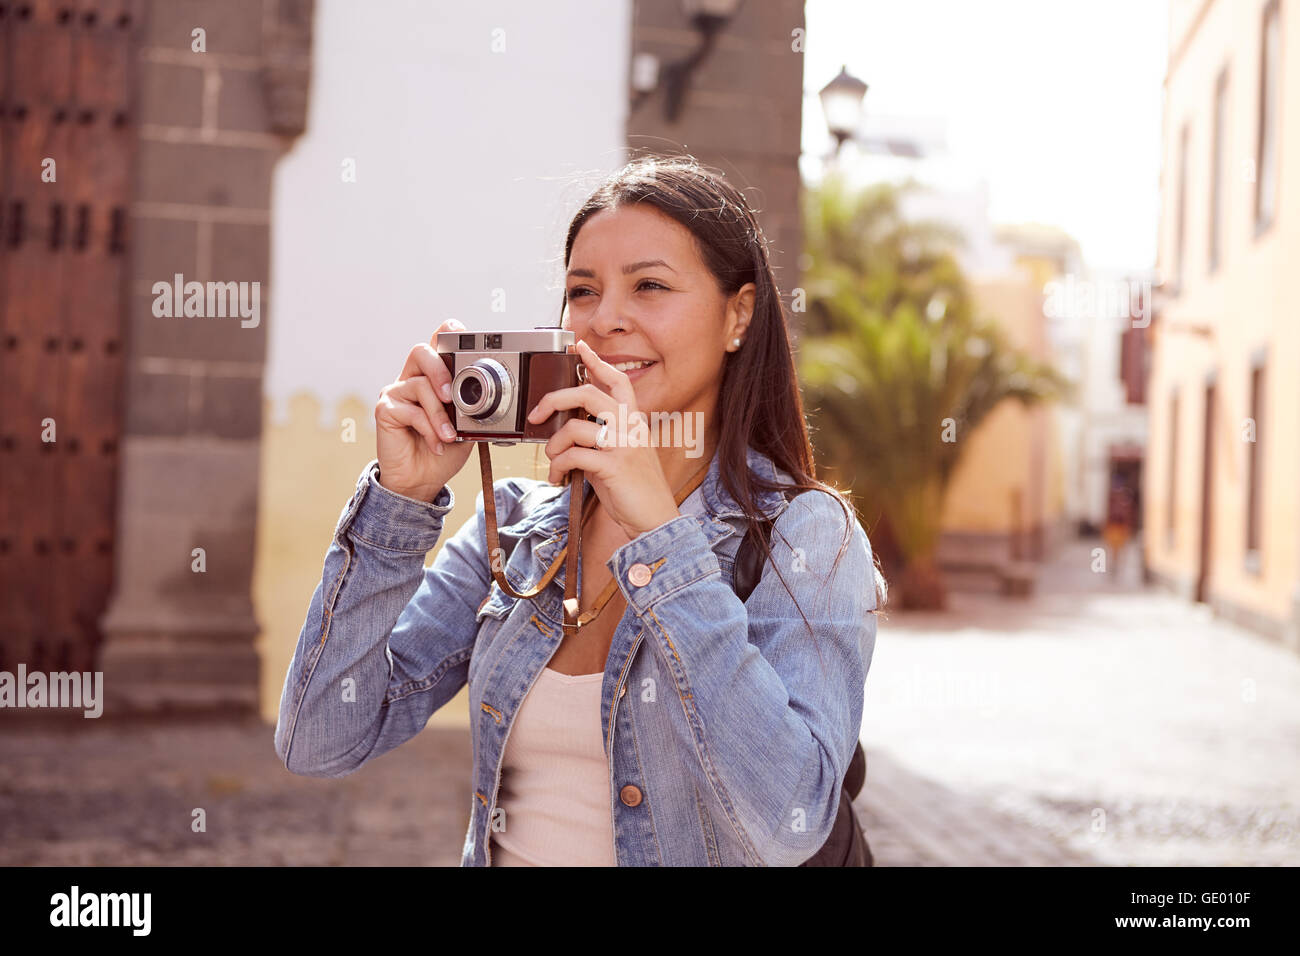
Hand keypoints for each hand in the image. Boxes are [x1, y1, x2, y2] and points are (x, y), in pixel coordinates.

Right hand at [374, 320, 475, 500]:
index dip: (448, 333)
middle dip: (440, 369)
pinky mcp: (385, 409)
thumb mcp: (466, 426)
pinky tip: (436, 443)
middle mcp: (411, 378)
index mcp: (432, 376)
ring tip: (449, 435)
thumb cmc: (443, 449)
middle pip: (421, 350)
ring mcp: (396, 392)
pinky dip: (429, 429)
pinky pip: (411, 411)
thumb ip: (471, 406)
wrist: (422, 480)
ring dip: (440, 415)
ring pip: (420, 386)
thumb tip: (484, 397)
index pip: (437, 342)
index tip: (462, 336)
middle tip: (451, 395)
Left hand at [526, 340, 680, 538]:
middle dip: (554, 399)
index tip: (580, 347)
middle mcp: (631, 427)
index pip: (618, 381)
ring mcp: (623, 445)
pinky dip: (558, 467)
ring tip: (553, 462)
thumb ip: (602, 440)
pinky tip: (559, 479)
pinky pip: (573, 456)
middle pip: (588, 394)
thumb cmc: (637, 491)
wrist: (657, 519)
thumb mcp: (621, 457)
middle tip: (537, 414)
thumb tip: (570, 434)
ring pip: (574, 427)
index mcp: (634, 421)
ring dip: (553, 447)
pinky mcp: (614, 466)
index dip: (598, 362)